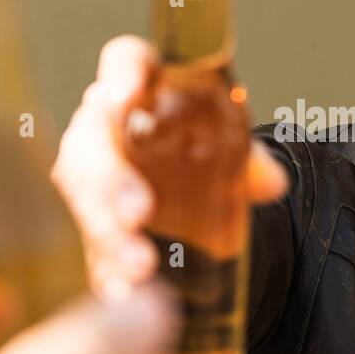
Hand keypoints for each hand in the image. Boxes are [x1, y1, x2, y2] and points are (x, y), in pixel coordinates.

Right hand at [51, 34, 288, 300]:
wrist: (182, 199)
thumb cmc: (198, 157)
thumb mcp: (230, 155)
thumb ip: (249, 161)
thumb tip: (274, 182)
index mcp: (140, 91)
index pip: (125, 61)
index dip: (123, 72)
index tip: (128, 95)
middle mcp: (102, 129)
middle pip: (91, 142)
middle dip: (111, 179)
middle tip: (140, 212)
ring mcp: (84, 178)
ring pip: (81, 199)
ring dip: (108, 234)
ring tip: (140, 267)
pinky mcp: (80, 223)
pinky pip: (81, 243)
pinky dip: (101, 269)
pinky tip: (119, 291)